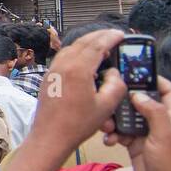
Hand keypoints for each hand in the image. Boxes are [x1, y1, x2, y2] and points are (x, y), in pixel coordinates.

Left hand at [28, 28, 125, 156]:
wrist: (50, 136)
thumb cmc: (77, 124)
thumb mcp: (106, 106)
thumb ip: (116, 84)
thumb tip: (113, 72)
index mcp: (77, 69)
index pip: (97, 45)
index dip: (110, 37)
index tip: (121, 34)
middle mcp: (63, 65)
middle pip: (83, 42)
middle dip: (99, 36)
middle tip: (113, 35)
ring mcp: (53, 70)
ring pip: (71, 47)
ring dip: (87, 43)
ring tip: (102, 46)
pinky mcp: (48, 76)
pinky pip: (64, 56)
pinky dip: (77, 52)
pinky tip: (85, 59)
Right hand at [104, 77, 170, 170]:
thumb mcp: (164, 135)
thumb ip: (154, 112)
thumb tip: (138, 95)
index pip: (167, 89)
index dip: (155, 79)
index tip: (136, 72)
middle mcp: (160, 121)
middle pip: (141, 100)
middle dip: (125, 100)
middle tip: (111, 96)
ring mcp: (147, 132)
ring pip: (127, 116)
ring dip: (115, 119)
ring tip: (106, 124)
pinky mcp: (135, 143)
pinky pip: (120, 132)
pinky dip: (113, 134)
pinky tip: (109, 139)